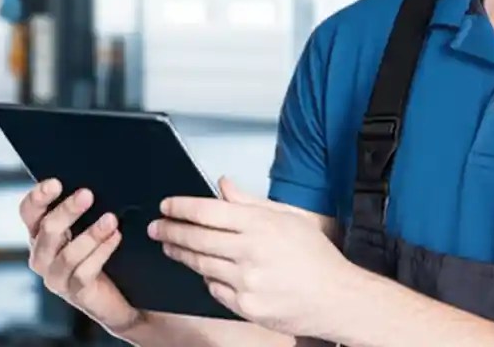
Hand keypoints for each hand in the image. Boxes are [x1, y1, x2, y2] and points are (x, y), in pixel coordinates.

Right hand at [19, 178, 144, 337]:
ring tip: (111, 220)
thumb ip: (81, 208)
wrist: (117, 293)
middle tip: (88, 194)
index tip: (56, 183)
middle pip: (48, 230)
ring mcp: (56, 277)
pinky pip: (84, 272)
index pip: (28, 212)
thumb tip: (89, 183)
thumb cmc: (98, 251)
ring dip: (90, 235)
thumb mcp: (85, 226)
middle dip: (68, 211)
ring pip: (67, 254)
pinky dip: (101, 253)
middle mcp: (41, 256)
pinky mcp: (74, 293)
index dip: (38, 197)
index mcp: (39, 234)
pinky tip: (116, 238)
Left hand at [148, 176, 355, 338]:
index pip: (208, 211)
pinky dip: (207, 279)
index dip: (181, 207)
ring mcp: (247, 282)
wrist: (337, 298)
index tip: (167, 206)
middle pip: (197, 238)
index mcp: (261, 225)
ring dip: (181, 253)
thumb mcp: (287, 218)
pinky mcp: (246, 307)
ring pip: (200, 264)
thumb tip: (222, 185)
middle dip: (170, 230)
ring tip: (170, 246)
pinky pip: (214, 290)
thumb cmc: (316, 257)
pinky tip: (205, 271)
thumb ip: (249, 201)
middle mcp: (251, 252)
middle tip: (157, 227)